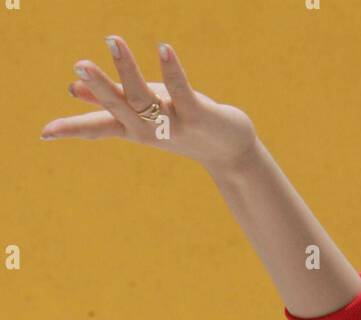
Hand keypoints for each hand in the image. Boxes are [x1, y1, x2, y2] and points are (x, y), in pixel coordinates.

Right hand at [39, 36, 257, 172]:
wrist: (228, 150)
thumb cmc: (180, 125)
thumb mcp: (143, 115)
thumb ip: (110, 103)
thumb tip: (73, 90)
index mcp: (132, 128)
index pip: (96, 129)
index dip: (71, 130)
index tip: (44, 133)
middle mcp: (149, 130)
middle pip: (120, 108)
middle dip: (100, 87)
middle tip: (79, 66)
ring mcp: (173, 125)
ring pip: (146, 98)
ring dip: (129, 68)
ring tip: (114, 40)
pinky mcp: (197, 116)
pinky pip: (182, 91)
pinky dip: (172, 70)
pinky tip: (163, 48)